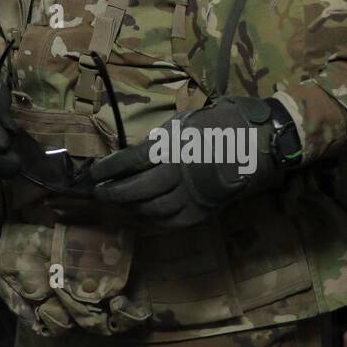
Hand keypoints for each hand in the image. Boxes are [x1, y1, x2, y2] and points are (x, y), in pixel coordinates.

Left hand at [89, 96, 296, 228]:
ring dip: (129, 208)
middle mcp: (178, 174)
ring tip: (115, 204)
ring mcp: (190, 196)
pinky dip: (151, 220)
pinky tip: (139, 215)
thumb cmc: (214, 126)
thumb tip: (130, 158)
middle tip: (99, 193)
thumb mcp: (181, 125)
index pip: (130, 161)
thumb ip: (157, 143)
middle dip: (113, 193)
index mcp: (172, 148)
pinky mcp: (201, 212)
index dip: (109, 168)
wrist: (253, 144)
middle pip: (137, 189)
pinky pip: (170, 222)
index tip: (93, 173)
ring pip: (151, 209)